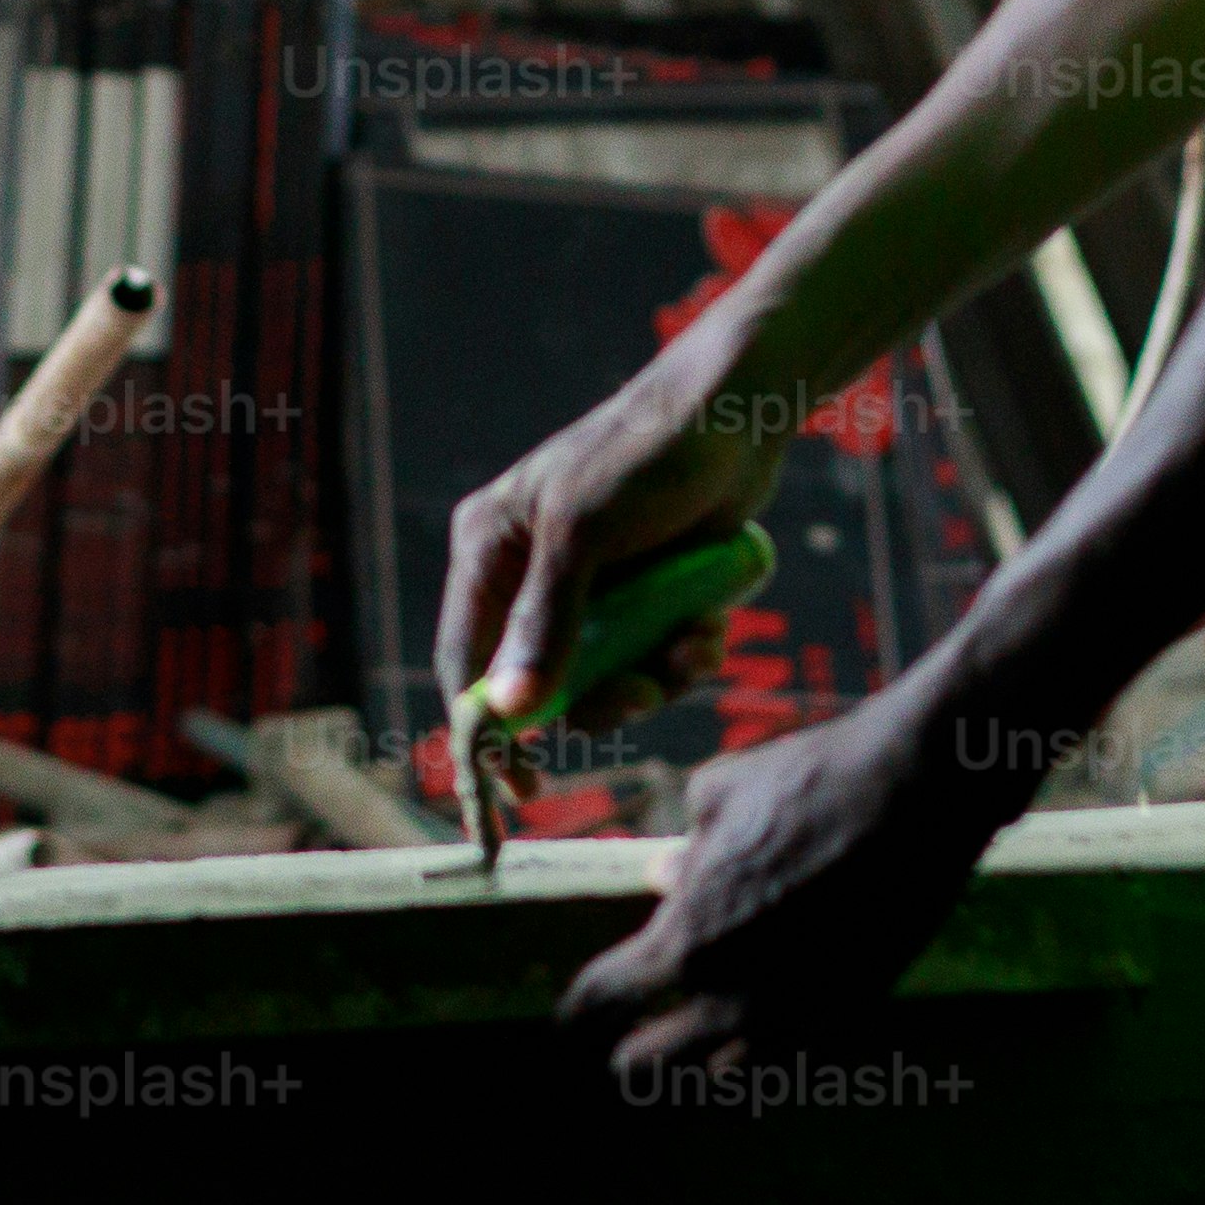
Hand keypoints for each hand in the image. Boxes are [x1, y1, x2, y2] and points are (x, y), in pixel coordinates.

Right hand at [438, 350, 792, 729]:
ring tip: (698, 641)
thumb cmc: (647, 457)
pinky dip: (682, 655)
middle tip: (648, 693)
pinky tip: (711, 625)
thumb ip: (548, 624)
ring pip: (606, 680)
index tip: (521, 791)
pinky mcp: (643, 595)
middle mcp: (529, 575)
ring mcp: (591, 588)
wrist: (739, 414)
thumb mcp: (587, 536)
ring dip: (656, 677)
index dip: (488, 732)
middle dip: (602, 698)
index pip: (465, 664)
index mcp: (490, 551)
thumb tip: (511, 711)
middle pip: (544, 686)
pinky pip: (650, 659)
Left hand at [557, 674, 1017, 1076]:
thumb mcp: (718, 795)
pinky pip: (791, 1061)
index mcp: (685, 940)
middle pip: (651, 1063)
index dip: (580, 1008)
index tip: (573, 1015)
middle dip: (633, 1051)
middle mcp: (734, 997)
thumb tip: (663, 875)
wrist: (917, 793)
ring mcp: (798, 1015)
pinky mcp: (853, 1013)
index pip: (604, 998)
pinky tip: (759, 1034)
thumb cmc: (808, 777)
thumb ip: (684, 850)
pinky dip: (766, 1056)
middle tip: (627, 1045)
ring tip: (691, 1052)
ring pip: (725, 1079)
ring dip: (699, 1066)